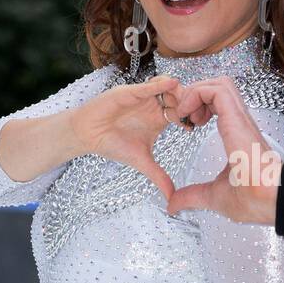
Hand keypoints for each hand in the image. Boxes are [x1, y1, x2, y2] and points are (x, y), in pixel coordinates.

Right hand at [68, 75, 185, 200]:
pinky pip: (147, 86)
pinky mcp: (129, 92)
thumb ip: (159, 177)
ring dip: (177, 90)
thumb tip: (172, 198)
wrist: (88, 136)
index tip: (196, 125)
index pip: (184, 111)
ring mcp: (143, 96)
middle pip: (180, 95)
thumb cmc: (113, 145)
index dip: (192, 115)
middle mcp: (154, 105)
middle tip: (193, 112)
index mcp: (160, 118)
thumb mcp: (142, 162)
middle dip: (190, 101)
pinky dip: (159, 84)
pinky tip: (169, 85)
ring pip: (167, 85)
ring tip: (182, 102)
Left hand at [165, 75, 280, 224]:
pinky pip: (216, 90)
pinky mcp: (237, 119)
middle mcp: (239, 123)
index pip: (218, 104)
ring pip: (218, 83)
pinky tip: (187, 114)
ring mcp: (240, 119)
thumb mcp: (213, 196)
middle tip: (182, 115)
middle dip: (193, 94)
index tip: (185, 125)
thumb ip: (192, 196)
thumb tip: (174, 205)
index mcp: (236, 135)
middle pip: (217, 87)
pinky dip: (197, 94)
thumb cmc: (254, 198)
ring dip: (195, 92)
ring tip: (184, 113)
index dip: (197, 106)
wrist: (269, 200)